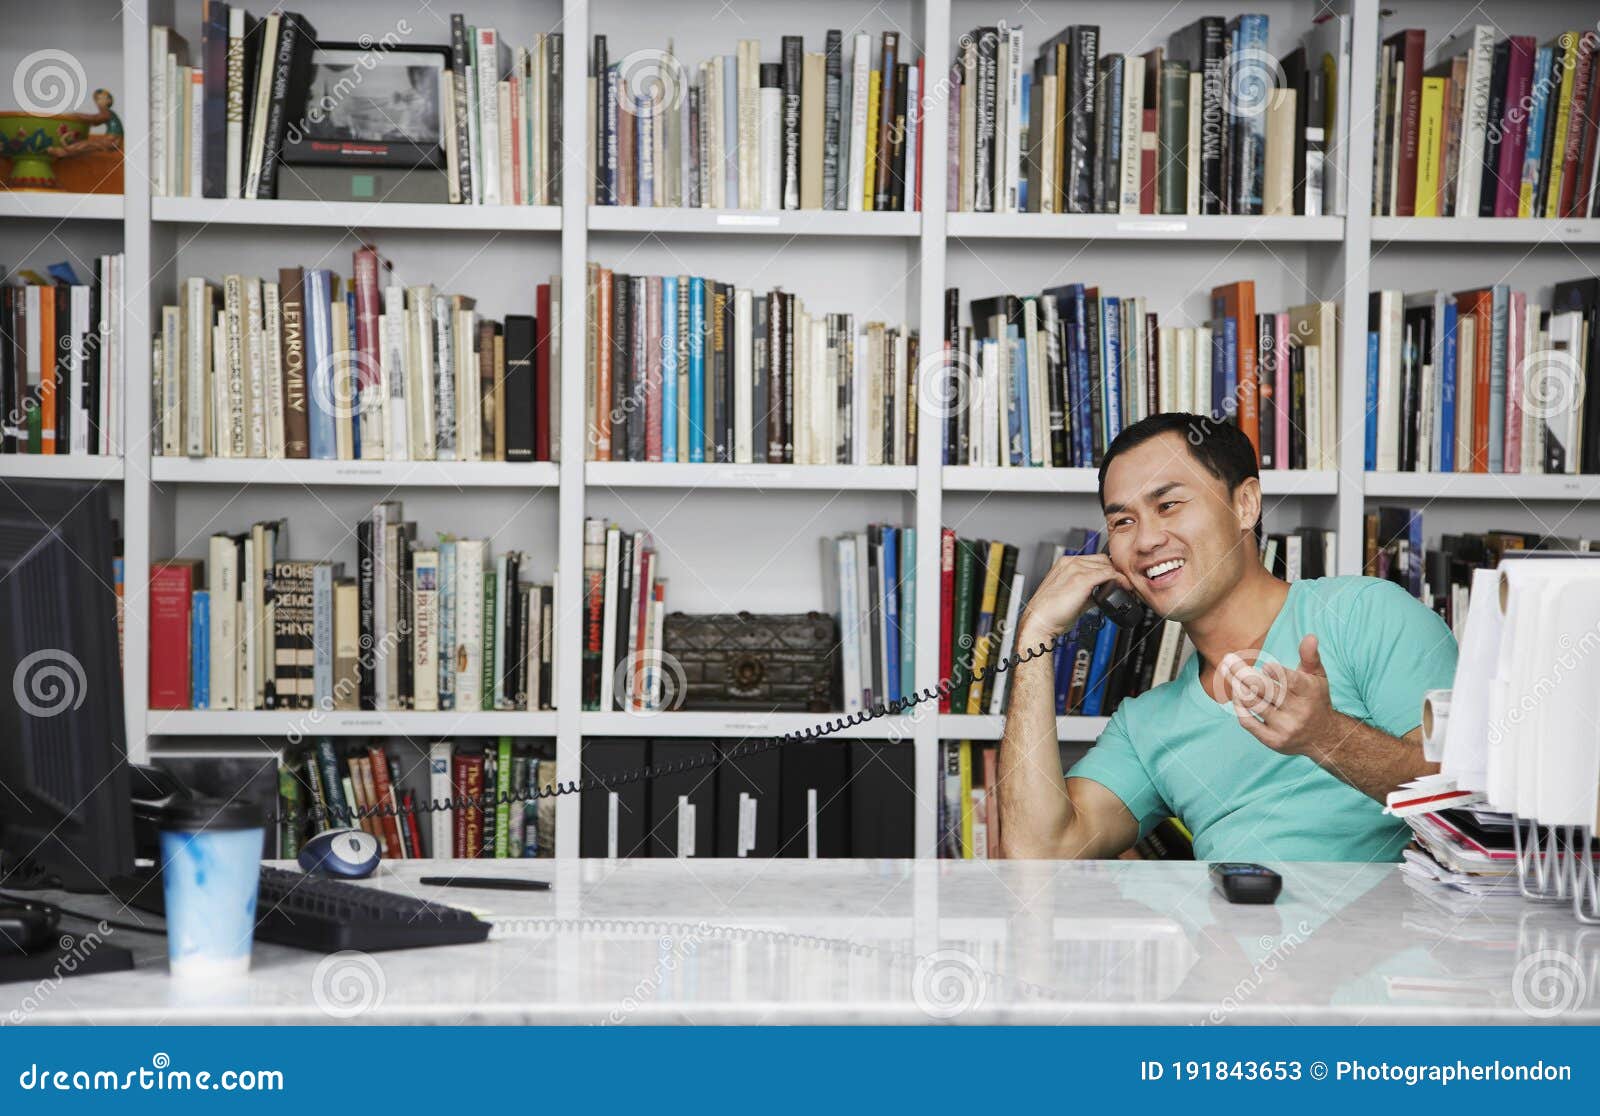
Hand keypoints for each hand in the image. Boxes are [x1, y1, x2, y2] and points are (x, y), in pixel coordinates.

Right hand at [1016, 554, 1131, 644]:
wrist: (1039, 622)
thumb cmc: (1050, 613)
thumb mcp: (1069, 597)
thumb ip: (1087, 591)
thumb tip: (1102, 593)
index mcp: (1064, 564)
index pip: (1093, 559)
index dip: (1106, 569)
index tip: (1114, 580)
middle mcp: (1069, 563)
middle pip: (1102, 560)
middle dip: (1113, 571)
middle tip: (1122, 584)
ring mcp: (1075, 569)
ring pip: (1107, 565)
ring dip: (1117, 576)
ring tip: (1125, 588)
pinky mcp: (1082, 579)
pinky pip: (1108, 574)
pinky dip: (1119, 580)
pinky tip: (1124, 588)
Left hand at [1220, 634, 1335, 756]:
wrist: (1324, 738)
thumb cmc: (1316, 700)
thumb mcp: (1318, 677)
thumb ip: (1310, 657)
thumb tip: (1310, 636)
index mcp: (1309, 692)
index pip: (1291, 680)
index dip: (1276, 672)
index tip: (1265, 665)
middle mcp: (1297, 711)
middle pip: (1264, 689)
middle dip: (1242, 672)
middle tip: (1228, 659)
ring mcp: (1284, 727)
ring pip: (1253, 703)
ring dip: (1238, 687)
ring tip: (1228, 673)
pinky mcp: (1273, 740)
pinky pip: (1248, 722)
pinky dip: (1239, 706)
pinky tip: (1237, 694)